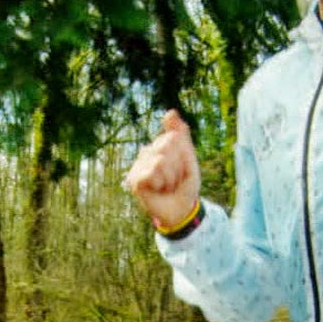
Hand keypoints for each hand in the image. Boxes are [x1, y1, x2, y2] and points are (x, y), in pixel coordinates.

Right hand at [122, 110, 200, 230]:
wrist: (182, 210)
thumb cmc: (185, 185)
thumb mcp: (188, 157)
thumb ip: (180, 134)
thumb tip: (170, 111)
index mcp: (160, 146)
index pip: (173, 137)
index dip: (183, 154)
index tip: (181, 168)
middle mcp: (146, 153)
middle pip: (167, 145)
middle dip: (177, 165)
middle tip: (174, 178)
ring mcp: (139, 166)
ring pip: (161, 159)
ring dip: (171, 176)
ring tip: (167, 185)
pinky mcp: (134, 179)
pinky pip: (152, 171)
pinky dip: (161, 182)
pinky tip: (158, 189)